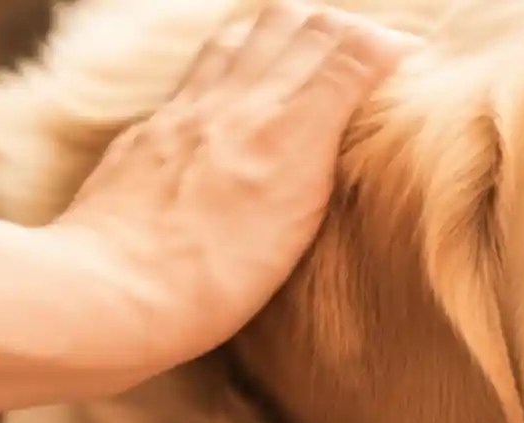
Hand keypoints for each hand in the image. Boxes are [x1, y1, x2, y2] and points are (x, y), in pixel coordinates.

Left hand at [51, 2, 418, 373]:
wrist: (109, 295)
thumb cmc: (208, 287)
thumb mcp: (293, 230)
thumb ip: (321, 164)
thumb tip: (345, 122)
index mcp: (285, 134)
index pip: (353, 52)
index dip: (391, 46)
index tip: (414, 62)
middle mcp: (240, 105)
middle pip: (308, 26)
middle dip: (351, 29)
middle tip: (374, 55)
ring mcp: (191, 109)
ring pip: (253, 29)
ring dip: (295, 28)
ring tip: (316, 51)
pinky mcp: (154, 126)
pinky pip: (208, 63)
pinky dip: (244, 52)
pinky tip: (247, 77)